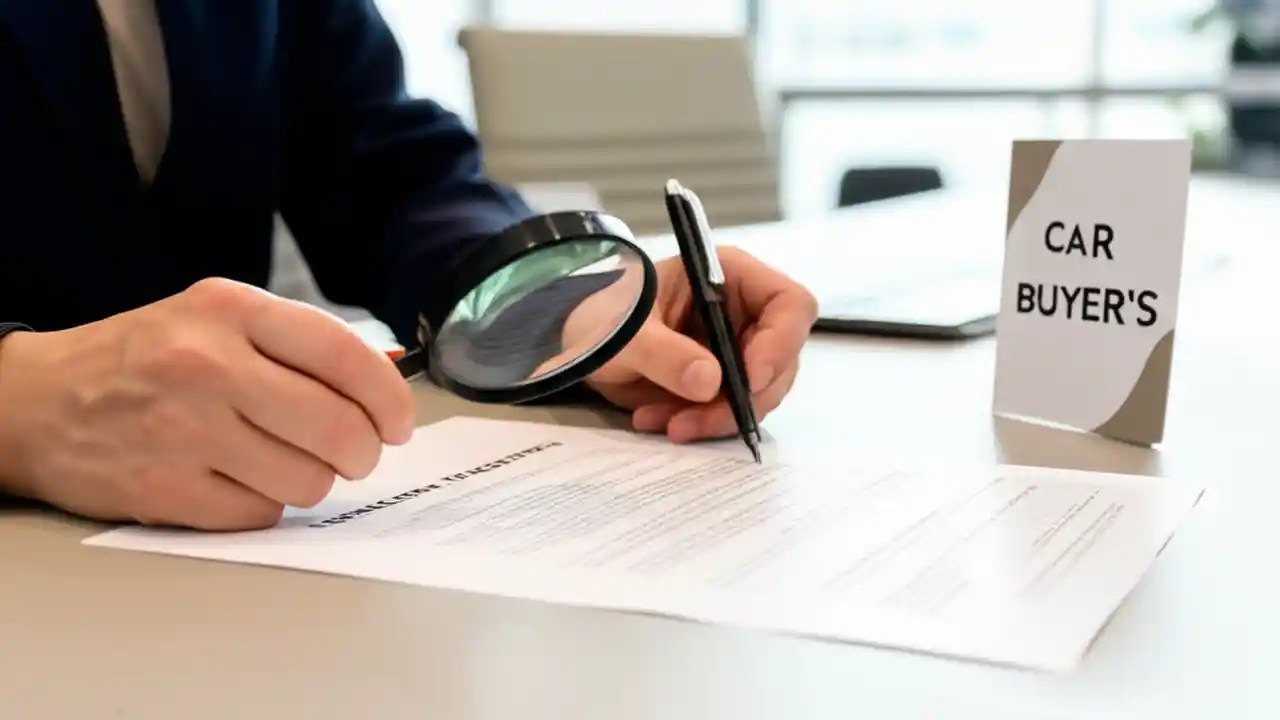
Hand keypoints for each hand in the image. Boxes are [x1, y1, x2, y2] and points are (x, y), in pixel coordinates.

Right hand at [0, 279, 414, 530]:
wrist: (34, 401)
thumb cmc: (144, 357)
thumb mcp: (215, 318)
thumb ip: (297, 343)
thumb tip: (387, 376)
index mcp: (229, 310)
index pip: (346, 357)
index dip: (390, 398)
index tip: (399, 422)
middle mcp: (208, 365)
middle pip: (339, 428)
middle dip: (364, 450)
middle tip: (357, 453)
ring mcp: (185, 431)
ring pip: (309, 480)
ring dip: (314, 479)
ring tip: (287, 461)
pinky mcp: (166, 490)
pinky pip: (263, 513)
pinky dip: (266, 504)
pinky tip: (241, 480)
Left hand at [585, 247, 816, 442]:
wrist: (578, 344)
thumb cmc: (603, 317)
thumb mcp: (624, 332)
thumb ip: (663, 352)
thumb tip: (709, 382)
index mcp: (730, 276)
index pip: (789, 305)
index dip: (781, 343)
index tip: (749, 382)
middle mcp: (745, 312)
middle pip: (780, 361)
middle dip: (740, 399)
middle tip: (692, 421)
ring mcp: (737, 349)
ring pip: (759, 395)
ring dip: (715, 418)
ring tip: (664, 422)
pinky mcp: (724, 383)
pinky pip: (732, 412)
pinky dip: (700, 424)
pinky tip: (659, 421)